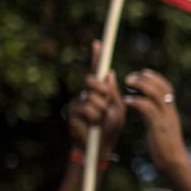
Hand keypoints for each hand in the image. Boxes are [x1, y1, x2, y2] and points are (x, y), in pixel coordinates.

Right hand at [68, 41, 125, 156]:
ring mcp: (78, 101)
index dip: (97, 57)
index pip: (97, 71)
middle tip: (107, 105)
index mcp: (100, 91)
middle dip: (103, 91)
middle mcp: (87, 92)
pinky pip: (88, 108)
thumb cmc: (110, 128)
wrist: (100, 147)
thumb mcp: (118, 109)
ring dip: (101, 110)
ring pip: (92, 96)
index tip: (98, 43)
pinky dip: (95, 117)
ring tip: (100, 120)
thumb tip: (110, 73)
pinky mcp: (72, 111)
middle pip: (93, 80)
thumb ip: (113, 93)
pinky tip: (93, 125)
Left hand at [124, 69, 189, 173]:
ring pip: (155, 94)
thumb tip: (141, 104)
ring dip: (140, 85)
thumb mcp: (159, 126)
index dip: (154, 77)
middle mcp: (170, 112)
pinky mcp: (158, 127)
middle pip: (161, 86)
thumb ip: (151, 114)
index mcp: (170, 111)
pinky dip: (136, 101)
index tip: (141, 73)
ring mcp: (165, 118)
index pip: (166, 87)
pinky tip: (126, 101)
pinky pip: (147, 108)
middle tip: (130, 77)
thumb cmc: (164, 148)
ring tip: (127, 82)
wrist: (174, 163)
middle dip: (146, 78)